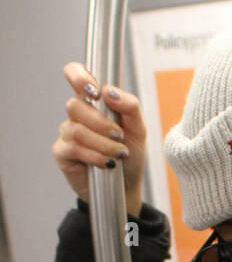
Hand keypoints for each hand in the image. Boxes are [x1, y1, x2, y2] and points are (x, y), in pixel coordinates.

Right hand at [53, 62, 146, 216]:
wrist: (127, 187)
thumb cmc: (130, 155)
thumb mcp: (138, 129)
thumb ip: (129, 105)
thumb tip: (108, 90)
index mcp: (93, 101)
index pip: (75, 74)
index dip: (78, 76)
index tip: (95, 92)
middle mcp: (77, 114)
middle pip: (75, 105)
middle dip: (101, 123)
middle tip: (119, 137)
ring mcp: (67, 133)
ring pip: (76, 129)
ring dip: (103, 143)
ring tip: (119, 154)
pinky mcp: (62, 152)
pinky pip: (73, 147)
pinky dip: (94, 155)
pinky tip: (106, 164)